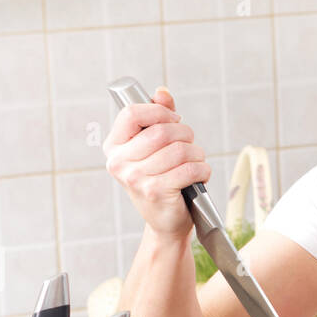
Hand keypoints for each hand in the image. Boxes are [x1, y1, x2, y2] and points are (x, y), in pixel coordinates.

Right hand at [102, 85, 210, 239]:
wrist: (165, 223)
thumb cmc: (161, 181)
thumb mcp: (155, 149)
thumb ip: (158, 118)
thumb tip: (162, 93)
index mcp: (114, 147)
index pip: (131, 113)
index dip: (158, 112)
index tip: (174, 121)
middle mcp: (119, 163)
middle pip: (161, 131)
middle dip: (186, 135)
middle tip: (191, 147)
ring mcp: (135, 178)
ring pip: (179, 150)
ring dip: (197, 154)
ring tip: (197, 162)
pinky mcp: (155, 192)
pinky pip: (189, 169)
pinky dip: (203, 170)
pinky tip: (200, 176)